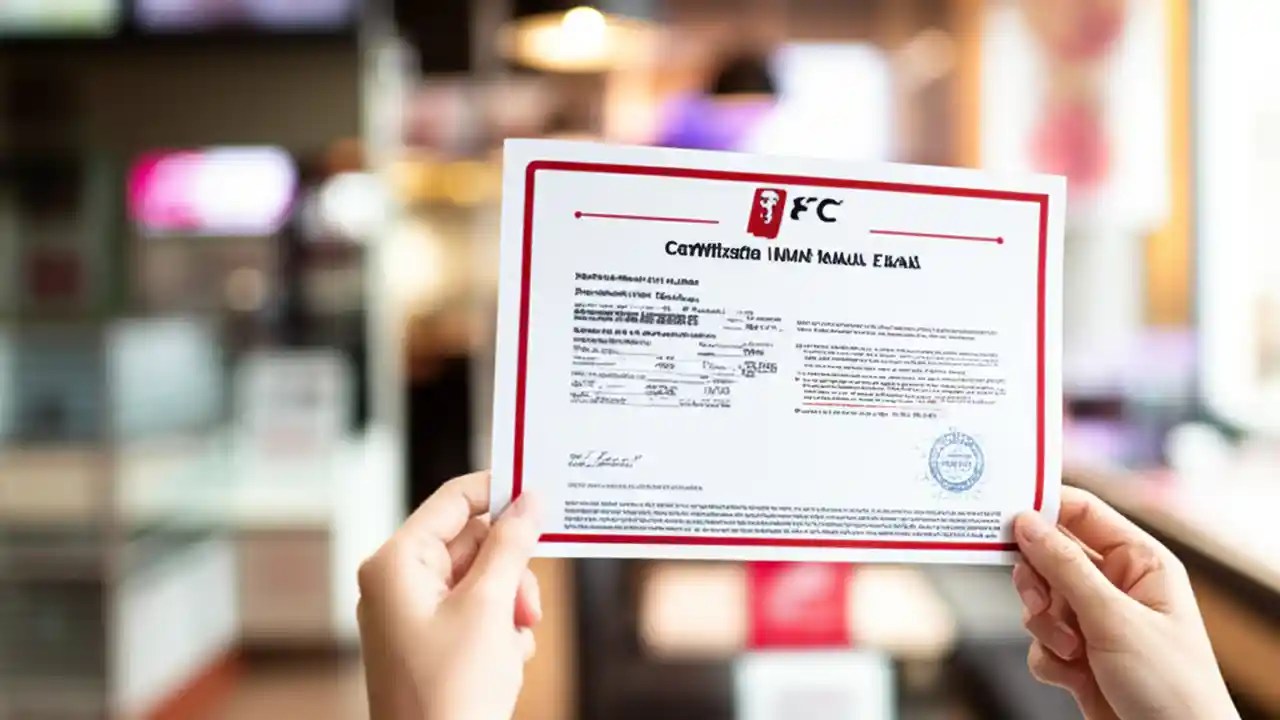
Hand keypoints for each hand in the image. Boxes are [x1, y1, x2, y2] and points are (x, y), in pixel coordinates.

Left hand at [357, 471, 542, 719]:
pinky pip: (474, 613)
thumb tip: (528, 501)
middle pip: (472, 543)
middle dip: (510, 572)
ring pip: (480, 580)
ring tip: (512, 642)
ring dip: (509, 606)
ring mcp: (411, 614)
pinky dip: (498, 631)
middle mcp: (397, 582)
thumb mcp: (489, 608)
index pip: (454, 501)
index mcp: (397, 563)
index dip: (499, 493)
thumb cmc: (450, 694)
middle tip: (528, 605)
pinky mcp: (428, 643)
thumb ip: (511, 546)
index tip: (541, 494)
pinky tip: (502, 662)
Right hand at [1011, 487, 1238, 719]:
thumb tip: (1026, 522)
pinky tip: (1074, 675)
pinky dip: (1047, 657)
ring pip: (1039, 601)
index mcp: (1138, 562)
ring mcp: (1096, 621)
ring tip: (1071, 651)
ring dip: (1045, 627)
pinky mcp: (1079, 654)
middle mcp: (1116, 586)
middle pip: (1049, 558)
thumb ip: (1065, 567)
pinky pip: (1039, 639)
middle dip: (1038, 584)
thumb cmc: (1171, 686)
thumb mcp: (1114, 619)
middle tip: (1040, 603)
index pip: (1082, 513)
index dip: (1044, 509)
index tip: (1005, 518)